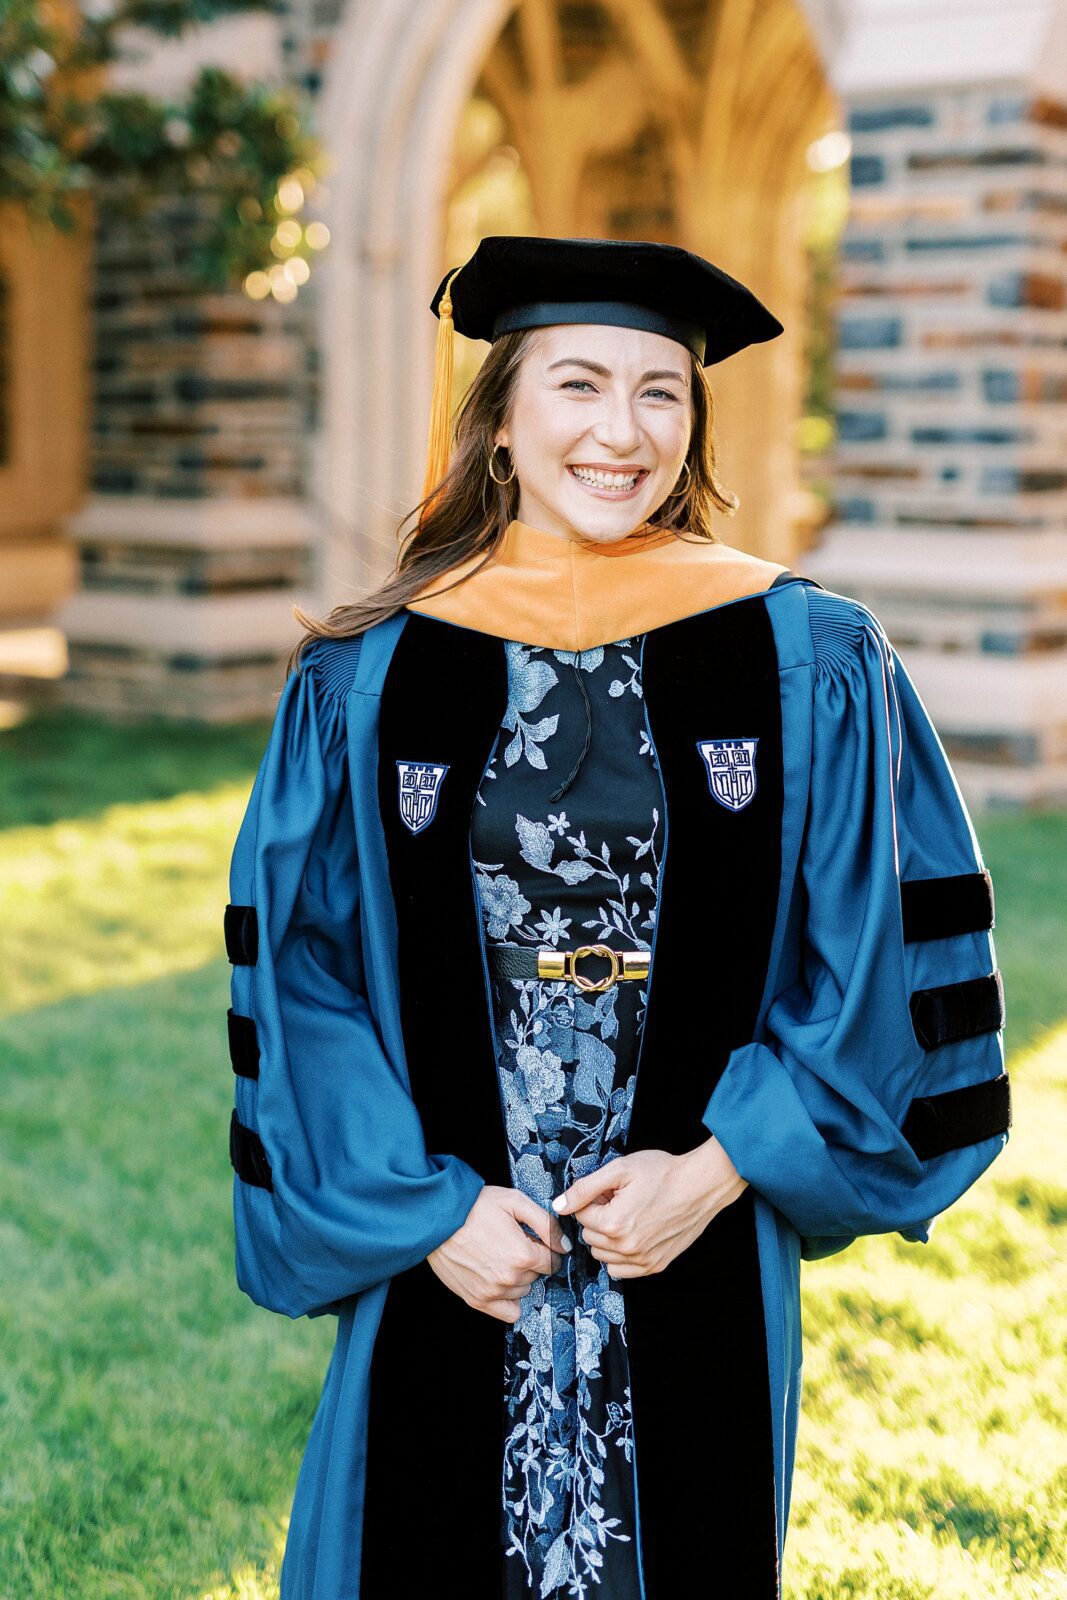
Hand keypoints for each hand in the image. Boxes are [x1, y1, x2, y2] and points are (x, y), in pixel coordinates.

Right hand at [427, 1185, 569, 1322]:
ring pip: (523, 1290)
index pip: (552, 1261)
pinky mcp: (477, 1300)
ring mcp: (493, 1292)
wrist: (438, 1217)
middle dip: (529, 1260)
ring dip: (518, 1277)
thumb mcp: (515, 1202)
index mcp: (523, 1255)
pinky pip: (508, 1312)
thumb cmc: (475, 1206)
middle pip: (536, 1275)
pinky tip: (500, 1281)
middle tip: (511, 1243)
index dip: (544, 1247)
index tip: (531, 1239)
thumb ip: (546, 1224)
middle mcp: (510, 1278)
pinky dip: (509, 1300)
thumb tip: (564, 1246)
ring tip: (499, 1256)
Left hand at [551, 1138, 747, 1278]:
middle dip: (599, 1218)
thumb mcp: (620, 1169)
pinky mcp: (655, 1265)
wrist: (701, 1185)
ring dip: (608, 1238)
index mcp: (614, 1223)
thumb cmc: (663, 1173)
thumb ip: (584, 1188)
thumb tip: (559, 1205)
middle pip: (590, 1236)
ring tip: (629, 1216)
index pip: (581, 1216)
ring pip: (602, 1255)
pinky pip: (621, 1270)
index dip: (594, 1200)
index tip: (611, 1192)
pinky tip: (634, 1235)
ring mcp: (642, 1260)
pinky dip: (620, 1255)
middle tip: (621, 1201)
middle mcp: (626, 1247)